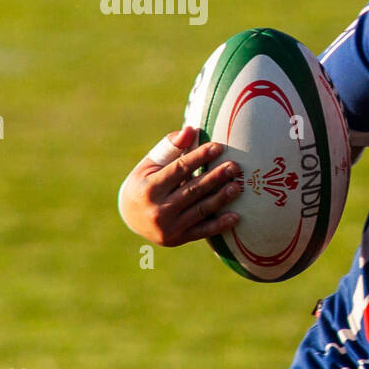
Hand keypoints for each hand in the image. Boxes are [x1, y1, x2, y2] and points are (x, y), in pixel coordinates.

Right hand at [117, 126, 241, 246]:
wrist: (130, 217)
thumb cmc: (145, 182)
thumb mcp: (151, 164)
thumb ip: (171, 147)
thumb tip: (190, 130)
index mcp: (149, 188)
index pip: (178, 170)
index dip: (198, 157)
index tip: (218, 147)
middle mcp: (158, 210)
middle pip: (193, 190)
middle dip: (215, 178)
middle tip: (234, 167)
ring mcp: (168, 227)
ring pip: (200, 210)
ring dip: (221, 198)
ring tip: (238, 186)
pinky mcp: (178, 239)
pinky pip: (203, 232)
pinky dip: (220, 225)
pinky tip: (236, 217)